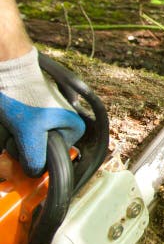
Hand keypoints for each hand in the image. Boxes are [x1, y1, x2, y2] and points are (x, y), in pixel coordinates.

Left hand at [0, 48, 84, 176]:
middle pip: (42, 150)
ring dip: (17, 140)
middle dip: (26, 148)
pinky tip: (10, 122)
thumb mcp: (29, 133)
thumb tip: (34, 172)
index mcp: (74, 128)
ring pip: (31, 141)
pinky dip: (14, 131)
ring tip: (12, 125)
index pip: (56, 158)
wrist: (9, 71)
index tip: (27, 147)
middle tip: (17, 136)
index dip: (38, 157)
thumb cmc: (23, 98)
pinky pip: (25, 131)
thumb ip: (35, 158)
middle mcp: (65, 123)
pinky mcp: (35, 113)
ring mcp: (49, 117)